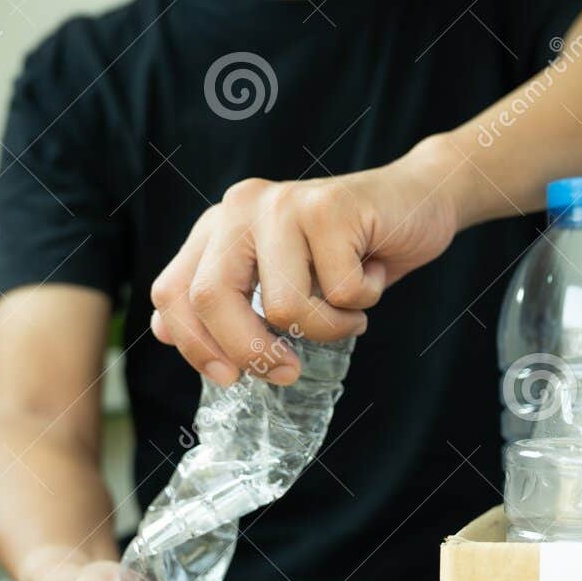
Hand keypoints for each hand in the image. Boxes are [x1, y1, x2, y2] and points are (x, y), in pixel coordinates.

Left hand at [149, 136, 467, 384]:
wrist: (418, 203)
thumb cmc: (349, 253)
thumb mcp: (280, 280)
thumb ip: (227, 301)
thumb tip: (164, 332)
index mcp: (219, 226)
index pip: (172, 292)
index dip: (195, 345)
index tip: (231, 377)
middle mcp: (241, 207)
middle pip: (212, 299)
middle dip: (252, 351)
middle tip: (288, 370)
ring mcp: (283, 203)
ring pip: (283, 307)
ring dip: (329, 327)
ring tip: (349, 306)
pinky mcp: (329, 208)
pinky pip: (339, 294)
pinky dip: (363, 302)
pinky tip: (371, 270)